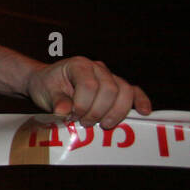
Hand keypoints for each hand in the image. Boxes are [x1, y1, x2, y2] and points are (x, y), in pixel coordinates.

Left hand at [26, 57, 151, 129]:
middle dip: (98, 112)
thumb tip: (64, 112)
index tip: (72, 117)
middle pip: (110, 90)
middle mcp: (97, 68)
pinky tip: (143, 112)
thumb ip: (57, 101)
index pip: (89, 86)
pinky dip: (140, 101)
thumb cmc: (47, 86)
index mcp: (79, 65)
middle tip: (85, 123)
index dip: (83, 105)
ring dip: (115, 112)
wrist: (47, 82)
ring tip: (102, 124)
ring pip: (124, 92)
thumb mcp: (46, 93)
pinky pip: (133, 91)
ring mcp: (109, 76)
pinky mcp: (116, 86)